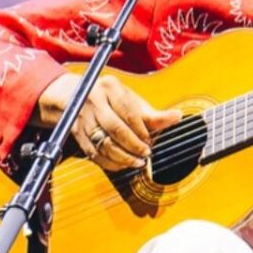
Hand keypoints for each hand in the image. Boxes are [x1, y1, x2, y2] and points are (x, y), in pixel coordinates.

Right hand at [35, 72, 182, 171]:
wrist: (74, 96)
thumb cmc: (111, 100)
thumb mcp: (132, 101)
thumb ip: (153, 114)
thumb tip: (177, 117)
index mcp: (110, 88)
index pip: (129, 112)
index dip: (141, 130)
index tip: (150, 141)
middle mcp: (94, 101)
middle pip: (115, 128)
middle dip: (133, 145)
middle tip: (146, 154)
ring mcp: (82, 117)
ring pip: (103, 143)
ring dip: (122, 157)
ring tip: (137, 162)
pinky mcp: (77, 133)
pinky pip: (93, 153)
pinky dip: (109, 162)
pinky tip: (122, 165)